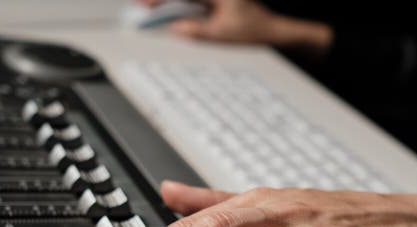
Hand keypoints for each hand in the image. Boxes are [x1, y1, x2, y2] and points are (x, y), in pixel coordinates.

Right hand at [137, 0, 332, 54]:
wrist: (274, 31)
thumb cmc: (255, 30)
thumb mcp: (222, 34)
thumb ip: (196, 30)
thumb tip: (175, 28)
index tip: (145, 4)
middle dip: (163, 1)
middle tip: (142, 6)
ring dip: (172, 4)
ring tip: (152, 9)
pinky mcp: (218, 2)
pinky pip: (196, 2)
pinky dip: (183, 7)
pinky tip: (172, 14)